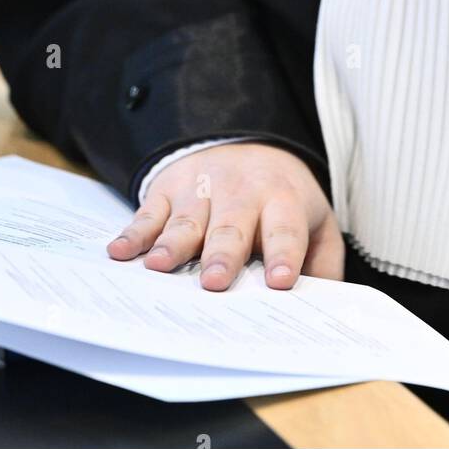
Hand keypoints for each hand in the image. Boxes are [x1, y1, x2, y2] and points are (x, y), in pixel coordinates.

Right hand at [106, 142, 343, 291]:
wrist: (246, 141)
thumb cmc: (281, 199)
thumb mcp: (316, 220)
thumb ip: (323, 261)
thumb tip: (327, 307)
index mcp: (283, 202)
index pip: (285, 229)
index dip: (283, 253)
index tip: (279, 280)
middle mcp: (242, 193)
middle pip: (232, 226)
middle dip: (223, 254)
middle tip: (216, 281)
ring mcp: (202, 190)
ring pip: (188, 220)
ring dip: (173, 243)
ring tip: (160, 266)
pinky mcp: (169, 190)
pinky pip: (150, 212)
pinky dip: (134, 232)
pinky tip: (121, 251)